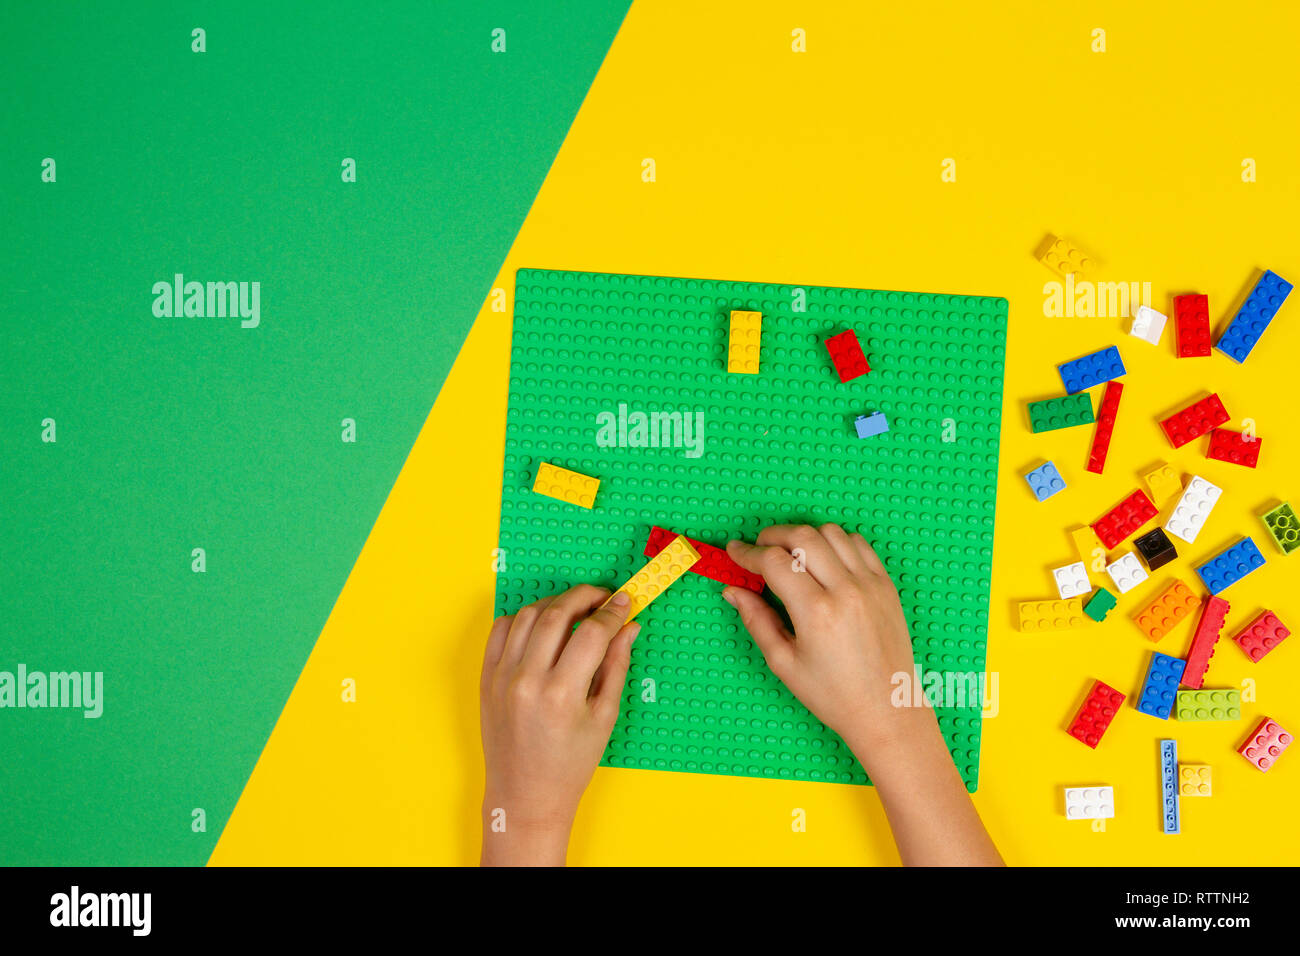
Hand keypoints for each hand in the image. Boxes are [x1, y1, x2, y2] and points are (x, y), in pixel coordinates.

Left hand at [479, 585, 638, 865]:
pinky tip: (542, 625)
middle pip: (557, 613)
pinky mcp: (486, 678)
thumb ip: (616, 665)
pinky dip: (522, 618)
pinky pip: (501, 630)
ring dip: (555, 603)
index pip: (591, 632)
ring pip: (527, 615)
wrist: (525, 797)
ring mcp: (502, 677)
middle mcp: (527, 680)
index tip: (624, 602)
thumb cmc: (569, 765)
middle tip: (602, 598)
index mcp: (562, 694)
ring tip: (575, 610)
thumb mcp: (604, 717)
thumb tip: (629, 626)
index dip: (612, 612)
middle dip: (584, 597)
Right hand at [723, 523, 920, 756]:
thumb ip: (756, 621)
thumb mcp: (784, 663)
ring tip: (790, 555)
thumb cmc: (835, 695)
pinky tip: (823, 559)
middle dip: (772, 536)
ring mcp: (870, 584)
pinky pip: (858, 544)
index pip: (774, 561)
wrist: (887, 711)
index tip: (735, 552)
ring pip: (831, 533)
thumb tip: (734, 591)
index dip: (747, 553)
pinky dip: (835, 542)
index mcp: (817, 612)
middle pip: (802, 536)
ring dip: (804, 536)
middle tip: (758, 550)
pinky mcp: (886, 585)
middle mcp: (846, 591)